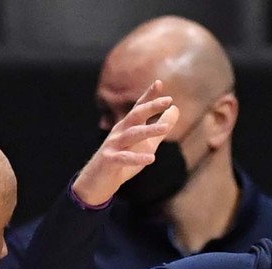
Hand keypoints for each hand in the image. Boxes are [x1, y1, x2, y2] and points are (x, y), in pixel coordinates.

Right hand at [73, 80, 178, 205]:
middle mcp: (119, 132)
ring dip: (148, 130)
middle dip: (151, 107)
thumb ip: (160, 126)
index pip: (138, 107)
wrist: (96, 182)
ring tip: (165, 128)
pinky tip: (151, 158)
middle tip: (167, 100)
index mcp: (127, 126)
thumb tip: (175, 108)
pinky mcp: (109, 161)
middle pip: (135, 115)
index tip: (159, 83)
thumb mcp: (146, 143)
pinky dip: (136, 158)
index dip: (148, 95)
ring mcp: (113, 146)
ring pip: (131, 135)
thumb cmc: (122, 161)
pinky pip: (123, 158)